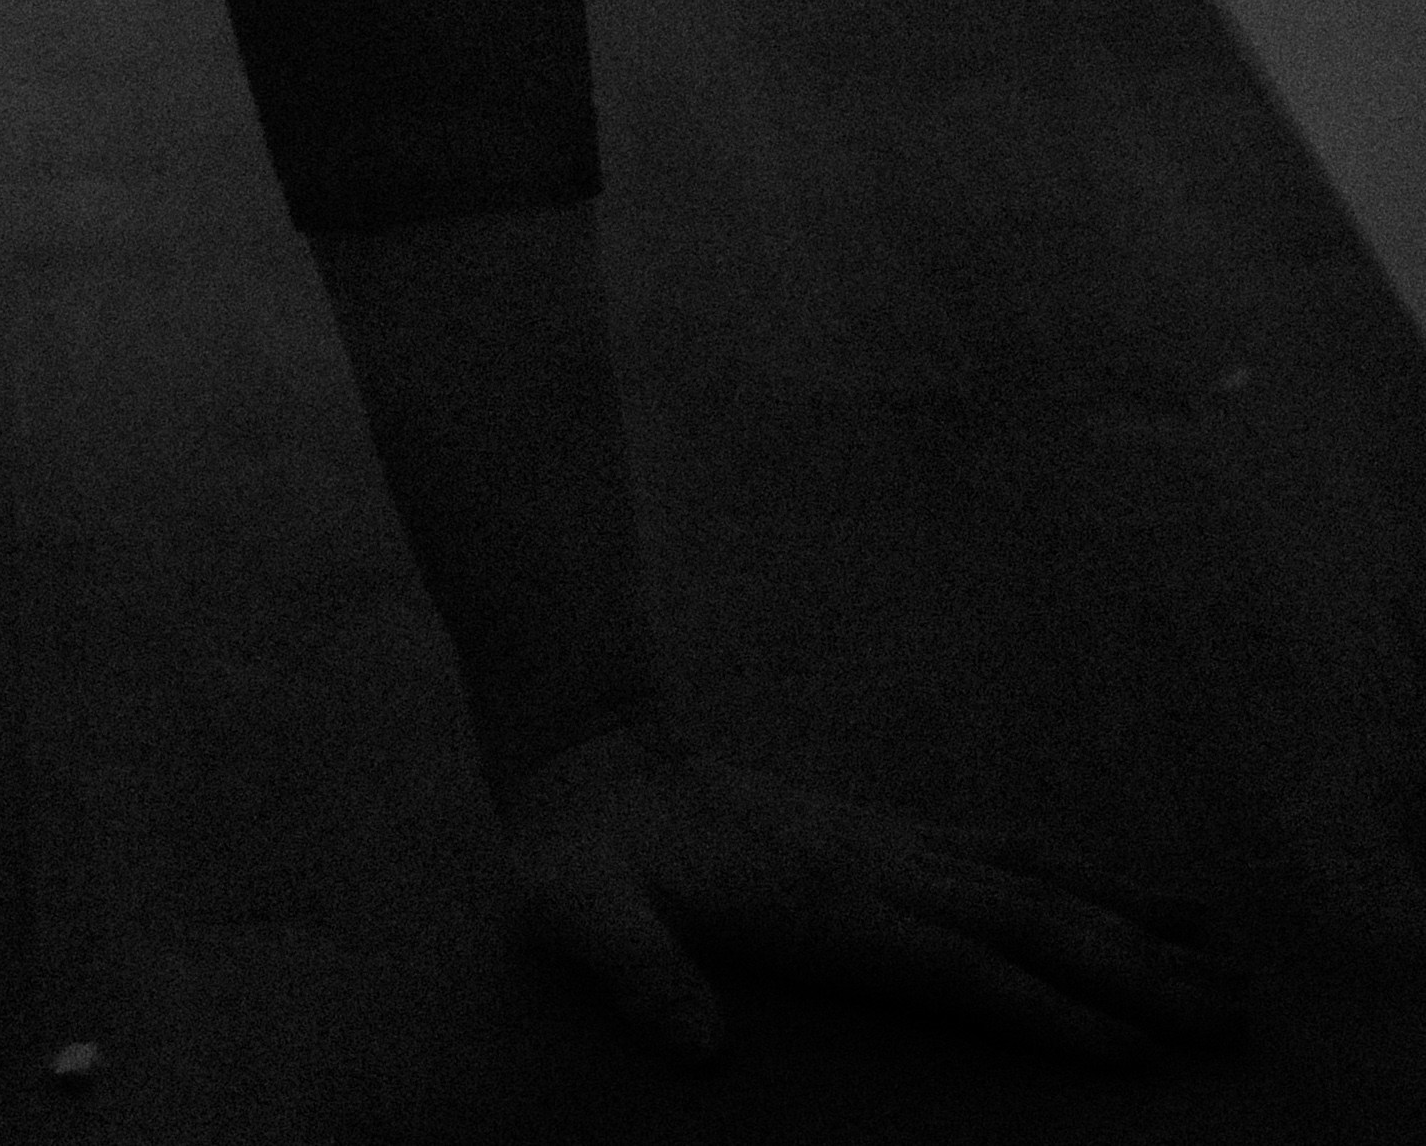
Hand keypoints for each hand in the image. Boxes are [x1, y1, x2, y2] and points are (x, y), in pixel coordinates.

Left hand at [502, 721, 1246, 1071]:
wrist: (587, 753)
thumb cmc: (583, 853)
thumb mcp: (578, 911)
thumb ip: (634, 973)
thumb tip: (697, 1051)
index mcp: (818, 904)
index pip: (954, 966)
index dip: (1039, 1013)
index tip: (1129, 1056)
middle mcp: (873, 867)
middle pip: (1024, 925)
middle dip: (1130, 974)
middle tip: (1230, 1016)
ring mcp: (885, 844)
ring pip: (1030, 884)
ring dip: (1126, 922)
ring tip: (1220, 956)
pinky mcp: (884, 834)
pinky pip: (1001, 852)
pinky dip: (1076, 872)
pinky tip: (1128, 891)